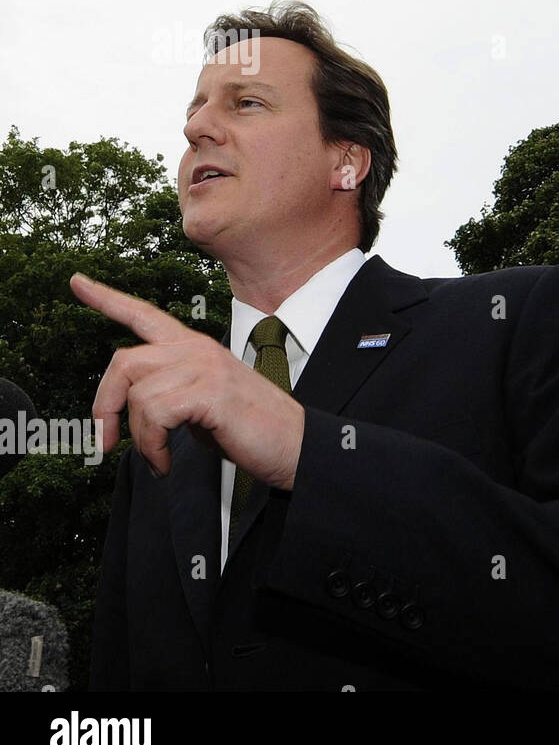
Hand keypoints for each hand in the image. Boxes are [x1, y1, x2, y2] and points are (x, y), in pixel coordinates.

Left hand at [70, 273, 303, 489]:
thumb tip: (134, 413)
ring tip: (157, 457)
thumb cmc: (251, 428)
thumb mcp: (201, 404)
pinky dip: (151, 446)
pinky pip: (155, 415)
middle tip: (107, 441)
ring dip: (138, 437)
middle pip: (124, 361)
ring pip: (138, 394)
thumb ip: (170, 394)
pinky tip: (165, 461)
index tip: (77, 282)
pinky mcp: (211, 392)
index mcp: (196, 348)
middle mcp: (198, 350)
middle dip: (105, 405)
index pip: (145, 315)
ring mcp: (206, 368)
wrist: (295, 444)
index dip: (107, 299)